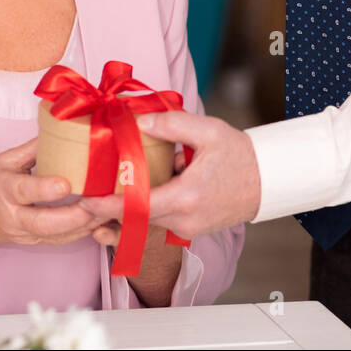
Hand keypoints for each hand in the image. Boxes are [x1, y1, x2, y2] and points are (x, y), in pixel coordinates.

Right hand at [0, 138, 111, 265]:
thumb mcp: (1, 160)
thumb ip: (33, 148)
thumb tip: (62, 128)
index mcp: (2, 191)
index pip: (25, 192)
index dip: (46, 189)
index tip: (66, 184)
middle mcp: (13, 217)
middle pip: (46, 224)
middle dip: (76, 216)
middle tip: (100, 202)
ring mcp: (24, 235)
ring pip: (58, 237)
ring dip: (87, 225)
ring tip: (110, 209)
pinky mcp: (34, 243)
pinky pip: (61, 240)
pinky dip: (83, 231)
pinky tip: (101, 219)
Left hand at [79, 110, 260, 238]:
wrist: (268, 180)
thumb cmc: (240, 154)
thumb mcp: (208, 131)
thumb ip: (171, 125)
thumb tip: (136, 121)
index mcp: (186, 197)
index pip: (137, 207)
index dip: (107, 206)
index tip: (85, 202)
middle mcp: (184, 219)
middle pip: (135, 218)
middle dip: (108, 209)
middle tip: (82, 197)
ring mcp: (188, 228)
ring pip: (146, 222)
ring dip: (126, 210)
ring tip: (103, 198)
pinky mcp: (190, 229)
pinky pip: (158, 223)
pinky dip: (143, 212)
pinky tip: (132, 199)